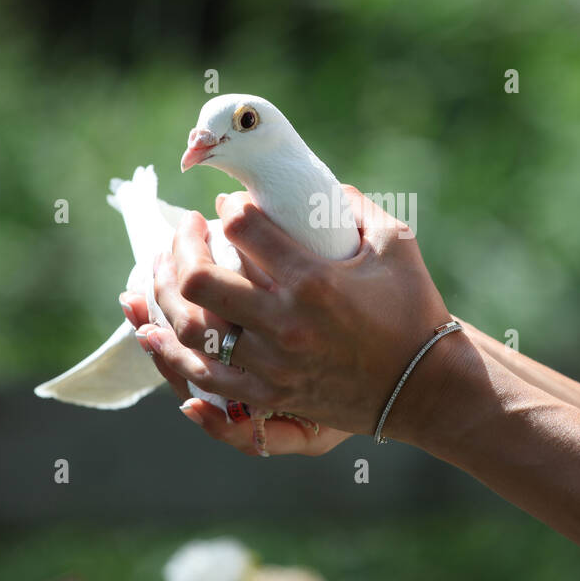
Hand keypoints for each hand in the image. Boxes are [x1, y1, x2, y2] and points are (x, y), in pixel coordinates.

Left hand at [136, 185, 456, 449]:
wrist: (426, 387)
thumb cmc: (414, 311)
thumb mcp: (396, 246)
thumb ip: (358, 207)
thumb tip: (325, 186)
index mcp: (312, 280)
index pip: (244, 229)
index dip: (228, 209)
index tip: (229, 206)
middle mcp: (284, 323)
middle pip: (199, 280)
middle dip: (181, 248)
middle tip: (185, 231)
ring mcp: (273, 364)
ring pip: (192, 329)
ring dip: (164, 295)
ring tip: (159, 270)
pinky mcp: (270, 394)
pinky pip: (205, 376)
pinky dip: (173, 353)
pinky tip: (153, 332)